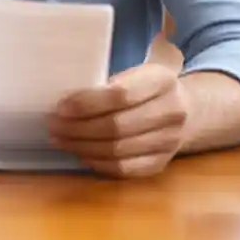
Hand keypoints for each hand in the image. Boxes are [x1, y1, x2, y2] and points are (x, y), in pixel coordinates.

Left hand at [48, 63, 190, 177]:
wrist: (187, 110)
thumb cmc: (145, 87)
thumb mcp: (135, 71)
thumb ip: (106, 78)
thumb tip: (63, 95)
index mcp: (162, 80)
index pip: (120, 95)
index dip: (87, 103)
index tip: (60, 107)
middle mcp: (172, 112)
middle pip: (116, 126)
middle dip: (78, 128)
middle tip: (52, 125)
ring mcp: (170, 141)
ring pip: (118, 150)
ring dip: (82, 146)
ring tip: (59, 139)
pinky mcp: (162, 163)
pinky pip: (125, 168)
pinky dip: (98, 163)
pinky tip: (80, 154)